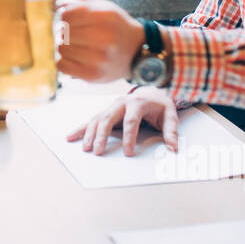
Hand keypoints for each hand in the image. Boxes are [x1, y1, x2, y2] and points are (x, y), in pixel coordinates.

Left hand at [54, 0, 143, 82]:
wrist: (136, 51)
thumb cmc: (115, 26)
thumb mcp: (102, 5)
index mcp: (105, 15)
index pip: (67, 14)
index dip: (66, 16)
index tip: (73, 19)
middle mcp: (104, 37)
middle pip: (63, 32)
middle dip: (66, 31)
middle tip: (77, 34)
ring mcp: (99, 58)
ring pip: (61, 48)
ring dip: (65, 46)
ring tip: (78, 45)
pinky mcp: (92, 75)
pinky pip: (62, 65)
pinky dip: (65, 61)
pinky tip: (76, 57)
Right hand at [65, 87, 179, 155]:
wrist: (151, 91)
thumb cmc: (159, 105)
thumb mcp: (170, 115)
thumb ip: (171, 131)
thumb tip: (173, 148)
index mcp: (137, 103)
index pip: (131, 121)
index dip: (129, 137)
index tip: (128, 152)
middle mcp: (121, 103)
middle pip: (108, 119)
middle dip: (101, 136)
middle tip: (98, 151)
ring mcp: (111, 106)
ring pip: (97, 119)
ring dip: (89, 133)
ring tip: (85, 148)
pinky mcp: (106, 111)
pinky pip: (91, 120)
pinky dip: (81, 129)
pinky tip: (71, 137)